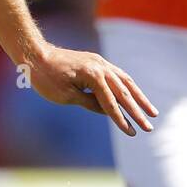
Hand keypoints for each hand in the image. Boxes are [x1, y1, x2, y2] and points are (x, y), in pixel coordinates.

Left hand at [27, 43, 157, 135]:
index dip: (122, 119)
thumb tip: (107, 110)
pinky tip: (134, 95)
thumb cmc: (45, 77)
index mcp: (93, 75)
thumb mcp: (65, 96)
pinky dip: (127, 87)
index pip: (111, 102)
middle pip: (123, 92)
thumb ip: (89, 102)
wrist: (35, 54)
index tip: (132, 132)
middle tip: (149, 127)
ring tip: (152, 111)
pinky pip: (117, 75)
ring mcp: (100, 62)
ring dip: (139, 97)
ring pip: (125, 82)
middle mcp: (101, 66)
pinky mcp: (96, 61)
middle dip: (137, 111)